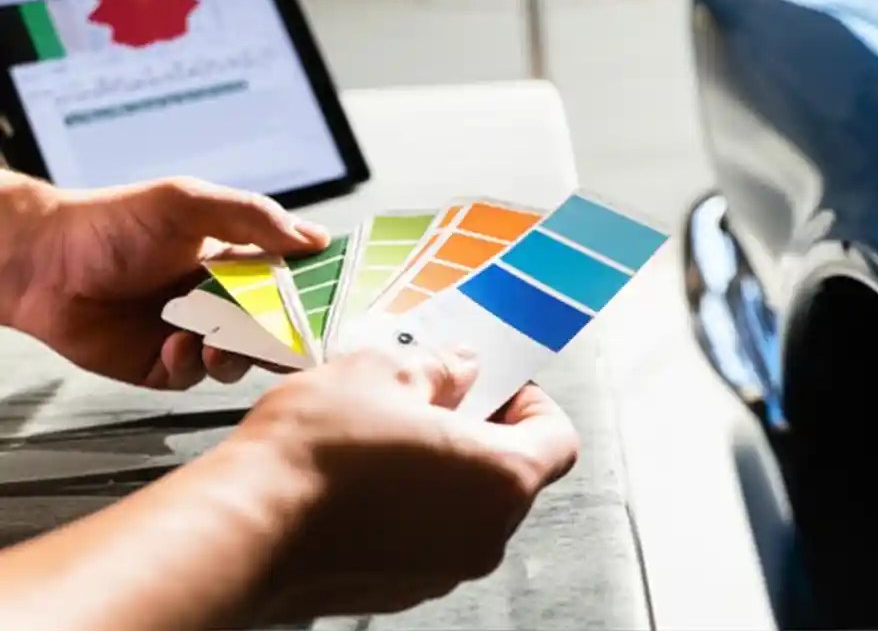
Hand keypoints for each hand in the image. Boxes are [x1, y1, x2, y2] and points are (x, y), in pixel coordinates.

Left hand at [0, 174, 328, 387]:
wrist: (41, 263)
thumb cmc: (111, 224)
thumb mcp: (189, 203)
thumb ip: (252, 217)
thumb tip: (313, 237)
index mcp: (236, 259)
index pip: (292, 280)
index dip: (313, 293)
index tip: (329, 303)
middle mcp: (221, 300)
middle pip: (276, 329)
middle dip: (284, 337)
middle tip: (286, 339)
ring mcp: (195, 334)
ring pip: (242, 359)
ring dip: (237, 353)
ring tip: (217, 341)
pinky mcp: (164, 365)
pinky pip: (196, 375)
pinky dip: (190, 362)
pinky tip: (173, 342)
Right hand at [0, 348, 578, 629]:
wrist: (243, 529)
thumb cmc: (313, 456)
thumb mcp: (384, 371)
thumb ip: (438, 366)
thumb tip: (458, 367)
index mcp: (501, 479)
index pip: (557, 437)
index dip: (529, 401)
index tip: (494, 382)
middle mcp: (483, 536)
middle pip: (513, 474)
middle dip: (479, 430)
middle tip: (432, 397)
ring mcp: (441, 570)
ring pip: (465, 507)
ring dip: (442, 468)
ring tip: (386, 432)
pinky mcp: (399, 588)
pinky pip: (426, 537)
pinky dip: (410, 506)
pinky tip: (361, 476)